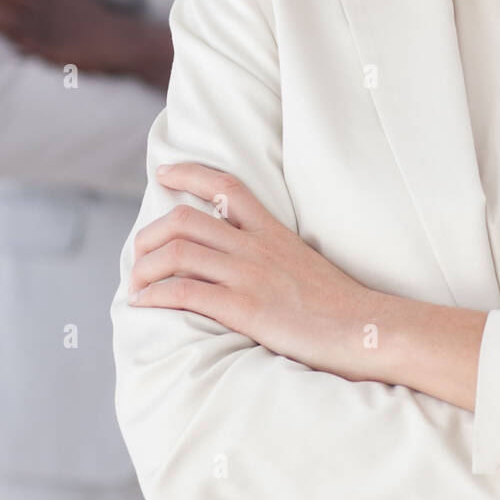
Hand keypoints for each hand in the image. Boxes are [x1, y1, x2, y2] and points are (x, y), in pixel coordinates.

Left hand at [127, 161, 386, 380]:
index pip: (227, 185)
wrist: (363, 327)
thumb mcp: (303, 262)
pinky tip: (144, 304)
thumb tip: (245, 259)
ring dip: (145, 267)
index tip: (165, 173)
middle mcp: (256, 246)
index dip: (190, 173)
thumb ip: (273, 254)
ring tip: (136, 284)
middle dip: (150, 233)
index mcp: (272, 231)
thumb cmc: (336, 304)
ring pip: (178, 252)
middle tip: (139, 253)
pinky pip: (185, 292)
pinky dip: (154, 296)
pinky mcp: (244, 307)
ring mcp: (248, 275)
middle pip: (187, 219)